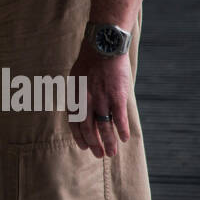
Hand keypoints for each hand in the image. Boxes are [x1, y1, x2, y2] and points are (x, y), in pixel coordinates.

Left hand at [67, 43, 132, 158]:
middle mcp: (86, 99)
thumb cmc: (90, 60)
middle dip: (93, 143)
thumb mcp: (76, 77)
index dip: (79, 136)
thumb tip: (78, 107)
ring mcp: (101, 98)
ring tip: (112, 153)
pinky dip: (121, 129)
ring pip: (104, 126)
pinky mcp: (117, 95)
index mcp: (74, 95)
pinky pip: (119, 117)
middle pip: (88, 128)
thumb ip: (78, 94)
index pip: (74, 121)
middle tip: (99, 154)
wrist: (103, 45)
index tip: (83, 146)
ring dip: (108, 142)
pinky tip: (124, 138)